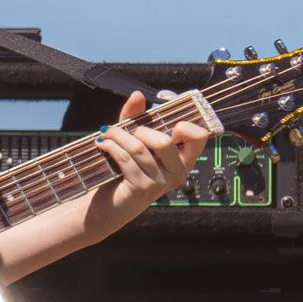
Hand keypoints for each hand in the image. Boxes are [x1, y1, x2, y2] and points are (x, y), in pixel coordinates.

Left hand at [90, 91, 211, 233]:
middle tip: (127, 131)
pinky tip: (103, 144)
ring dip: (119, 136)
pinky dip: (112, 147)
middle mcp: (177, 172)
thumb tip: (138, 95)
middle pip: (166, 140)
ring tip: (107, 133)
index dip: (185, 125)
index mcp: (182, 159)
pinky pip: (127, 159)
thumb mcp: (131, 140)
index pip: (199, 136)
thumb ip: (135, 117)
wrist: (105, 206)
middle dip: (141, 129)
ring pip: (140, 148)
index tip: (166, 124)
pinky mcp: (143, 189)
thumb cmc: (122, 173)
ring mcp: (161, 183)